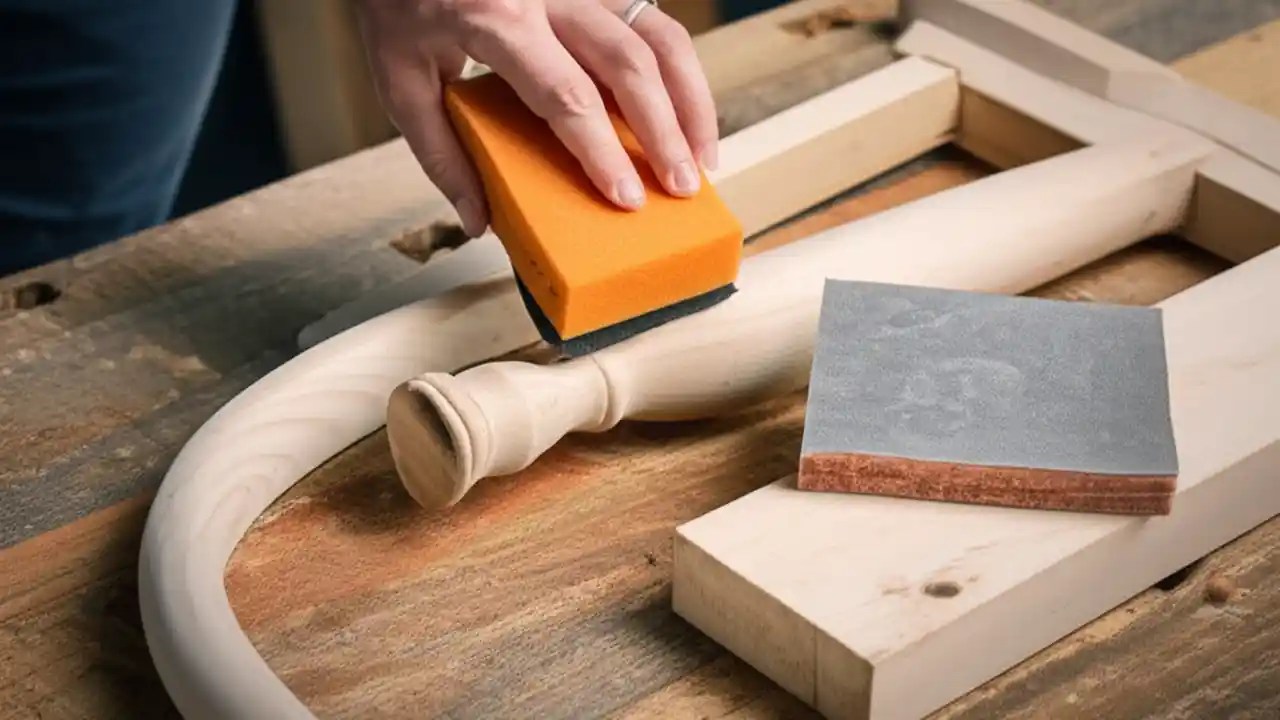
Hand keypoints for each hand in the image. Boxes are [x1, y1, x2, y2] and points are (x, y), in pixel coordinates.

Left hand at [354, 0, 718, 237]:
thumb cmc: (400, 2)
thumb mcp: (399, 78)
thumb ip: (440, 152)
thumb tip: (480, 221)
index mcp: (496, 20)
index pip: (566, 95)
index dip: (601, 151)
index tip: (626, 197)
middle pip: (629, 64)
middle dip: (665, 132)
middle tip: (682, 190)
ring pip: (658, 34)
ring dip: (690, 98)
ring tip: (702, 157)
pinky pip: (653, 19)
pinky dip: (679, 69)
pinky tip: (687, 112)